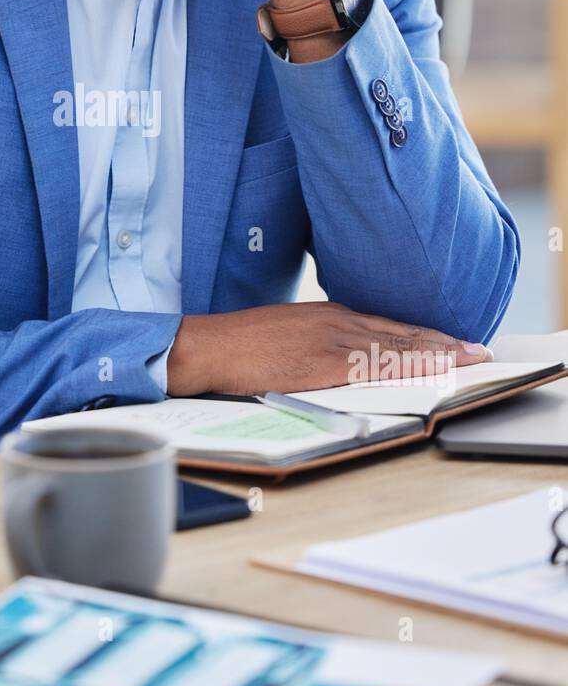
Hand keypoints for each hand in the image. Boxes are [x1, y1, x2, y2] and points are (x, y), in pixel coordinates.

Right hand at [166, 302, 492, 398]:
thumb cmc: (239, 346)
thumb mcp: (287, 338)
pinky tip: (428, 369)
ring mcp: (330, 338)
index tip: (451, 342)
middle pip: (399, 331)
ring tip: (466, 359)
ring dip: (435, 352)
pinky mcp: (321, 359)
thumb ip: (318, 346)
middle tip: (477, 350)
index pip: (386, 325)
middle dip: (441, 342)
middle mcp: (334, 321)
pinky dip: (406, 364)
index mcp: (326, 316)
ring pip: (395, 344)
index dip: (422, 335)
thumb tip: (341, 365)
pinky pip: (375, 362)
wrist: (207, 346)